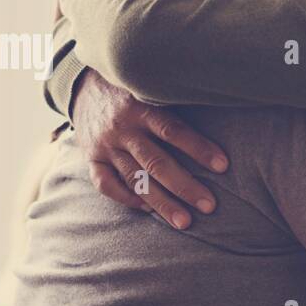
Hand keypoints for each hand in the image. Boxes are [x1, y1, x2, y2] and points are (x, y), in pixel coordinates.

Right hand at [72, 69, 229, 228]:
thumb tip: (221, 107)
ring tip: (184, 222)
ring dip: (160, 203)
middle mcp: (122, 128)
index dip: (198, 148)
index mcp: (141, 106)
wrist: (83, 84)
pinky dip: (126, 198)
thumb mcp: (152, 85)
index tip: (223, 166)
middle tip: (209, 206)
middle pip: (156, 162)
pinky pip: (105, 184)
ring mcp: (105, 145)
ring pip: (134, 179)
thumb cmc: (134, 87)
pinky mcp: (92, 157)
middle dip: (184, 187)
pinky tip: (148, 209)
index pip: (173, 130)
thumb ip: (177, 100)